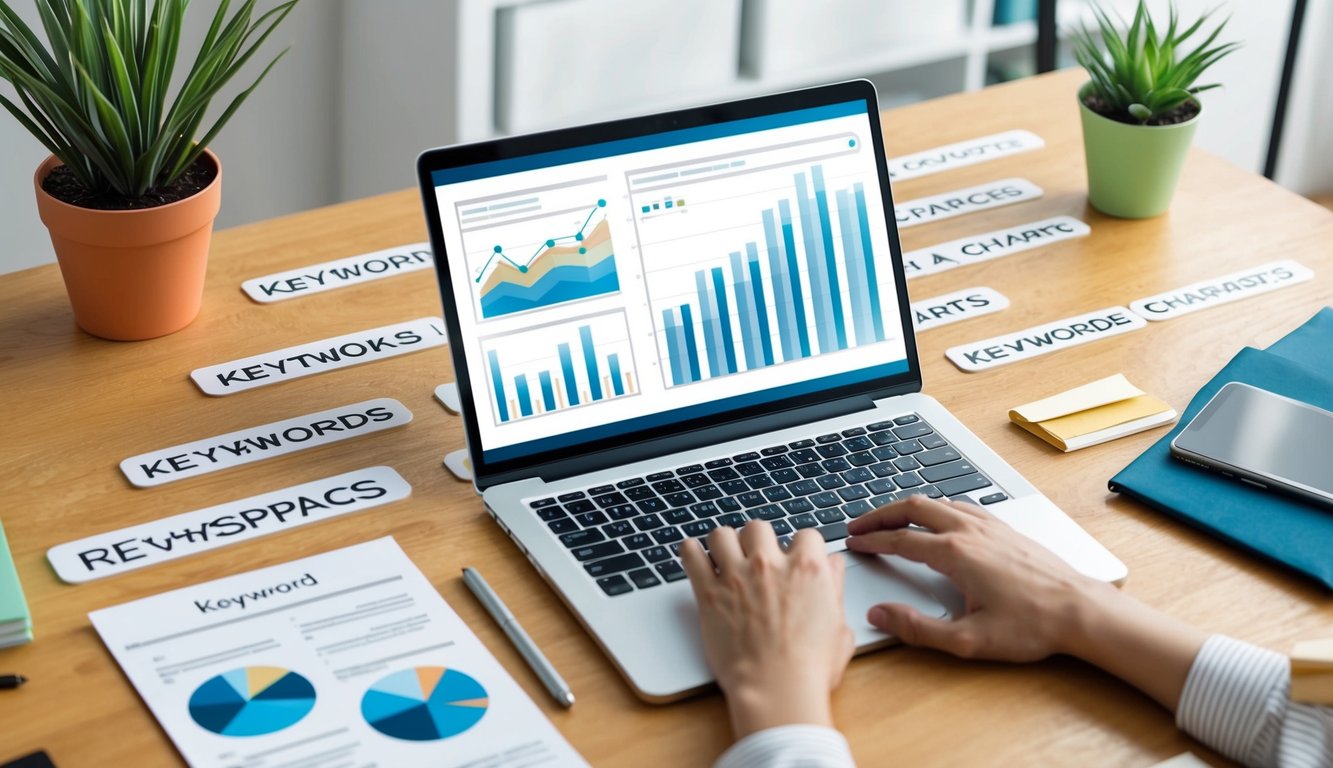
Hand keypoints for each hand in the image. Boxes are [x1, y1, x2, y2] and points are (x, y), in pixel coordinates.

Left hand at [682, 522, 854, 737]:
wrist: (775, 689)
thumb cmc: (809, 667)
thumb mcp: (839, 626)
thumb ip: (835, 588)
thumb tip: (832, 566)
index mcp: (806, 569)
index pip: (804, 535)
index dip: (800, 547)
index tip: (793, 557)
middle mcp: (769, 564)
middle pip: (758, 527)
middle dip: (758, 540)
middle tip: (756, 557)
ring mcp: (736, 576)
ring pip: (722, 534)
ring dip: (724, 543)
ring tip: (725, 556)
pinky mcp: (708, 593)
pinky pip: (691, 556)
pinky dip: (690, 552)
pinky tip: (694, 554)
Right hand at [846, 496, 1102, 661]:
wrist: (1081, 611)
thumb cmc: (1031, 626)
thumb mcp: (967, 640)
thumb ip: (918, 629)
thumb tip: (880, 616)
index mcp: (955, 554)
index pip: (900, 540)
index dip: (871, 541)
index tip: (853, 543)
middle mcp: (970, 531)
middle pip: (913, 508)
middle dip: (881, 514)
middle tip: (860, 524)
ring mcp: (990, 526)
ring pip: (938, 502)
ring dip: (908, 508)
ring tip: (892, 519)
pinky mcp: (1006, 529)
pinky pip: (962, 506)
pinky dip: (937, 507)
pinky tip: (939, 519)